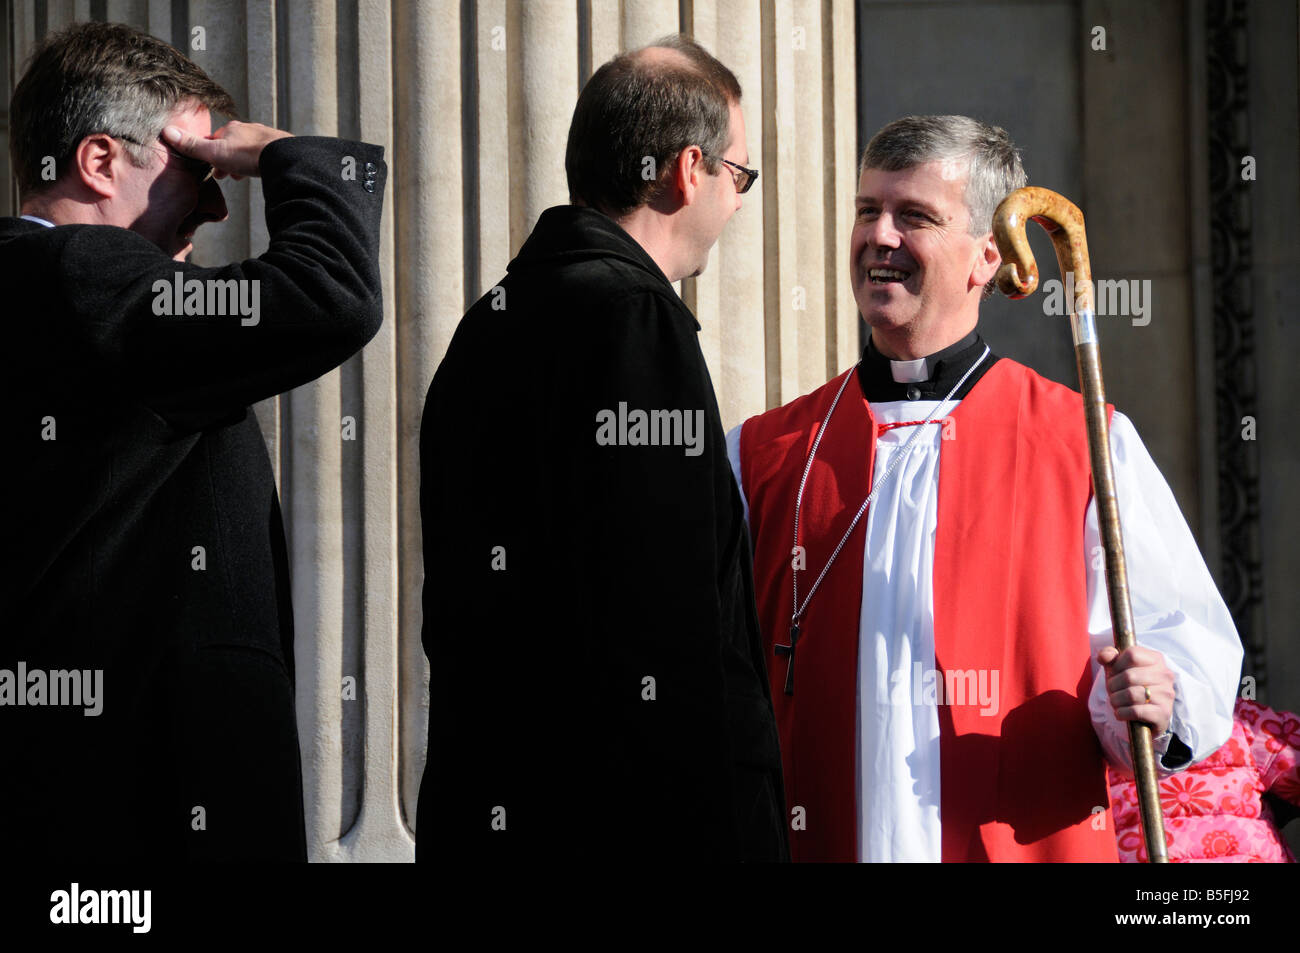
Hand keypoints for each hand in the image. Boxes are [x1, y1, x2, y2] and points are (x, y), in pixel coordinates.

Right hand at [162, 121, 292, 179]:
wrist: (282, 158)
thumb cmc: (247, 155)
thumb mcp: (214, 152)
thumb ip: (192, 146)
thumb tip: (166, 131)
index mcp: (230, 129)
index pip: (213, 139)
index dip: (208, 153)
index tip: (208, 166)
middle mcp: (247, 129)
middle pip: (231, 145)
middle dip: (225, 159)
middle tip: (223, 174)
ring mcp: (264, 137)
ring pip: (247, 150)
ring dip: (240, 163)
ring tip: (237, 176)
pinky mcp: (278, 148)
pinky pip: (263, 155)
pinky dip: (256, 164)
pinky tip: (258, 172)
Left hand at [1097, 644, 1174, 734]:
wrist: (1145, 715)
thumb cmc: (1128, 686)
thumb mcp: (1117, 668)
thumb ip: (1108, 656)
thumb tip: (1104, 656)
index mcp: (1156, 659)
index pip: (1132, 655)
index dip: (1116, 665)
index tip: (1113, 674)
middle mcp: (1165, 675)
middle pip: (1129, 676)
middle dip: (1113, 685)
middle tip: (1112, 691)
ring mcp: (1167, 694)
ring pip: (1131, 694)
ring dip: (1116, 700)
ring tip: (1115, 702)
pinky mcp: (1163, 713)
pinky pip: (1136, 711)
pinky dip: (1122, 713)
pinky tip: (1120, 713)